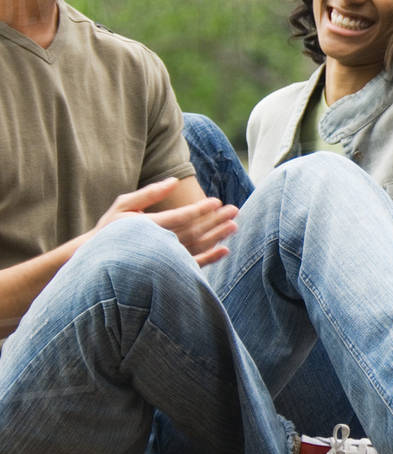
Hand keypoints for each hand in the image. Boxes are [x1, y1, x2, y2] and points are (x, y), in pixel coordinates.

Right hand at [95, 178, 238, 266]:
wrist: (96, 261)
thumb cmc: (109, 229)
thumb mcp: (123, 205)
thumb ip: (149, 194)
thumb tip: (173, 181)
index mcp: (147, 226)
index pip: (180, 217)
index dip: (200, 209)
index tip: (217, 201)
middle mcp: (157, 244)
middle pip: (193, 231)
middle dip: (215, 220)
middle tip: (234, 210)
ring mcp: (163, 260)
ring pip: (196, 247)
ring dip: (216, 237)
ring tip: (234, 226)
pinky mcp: (167, 271)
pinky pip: (192, 265)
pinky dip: (210, 259)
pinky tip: (225, 250)